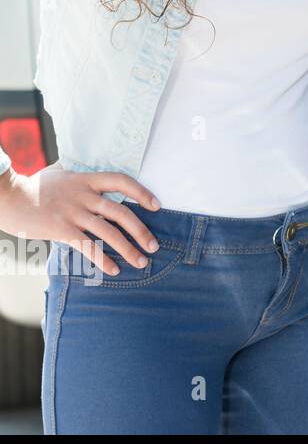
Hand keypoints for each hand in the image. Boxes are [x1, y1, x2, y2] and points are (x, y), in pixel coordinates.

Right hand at [0, 163, 160, 275]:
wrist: (7, 196)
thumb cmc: (34, 186)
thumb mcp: (61, 174)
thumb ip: (80, 177)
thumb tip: (93, 176)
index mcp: (86, 179)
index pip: (122, 181)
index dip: (142, 192)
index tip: (157, 206)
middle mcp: (83, 195)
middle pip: (121, 212)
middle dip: (141, 230)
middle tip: (154, 246)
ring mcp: (72, 212)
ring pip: (108, 232)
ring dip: (128, 249)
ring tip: (142, 262)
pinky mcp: (60, 229)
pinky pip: (87, 246)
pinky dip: (103, 259)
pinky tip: (114, 270)